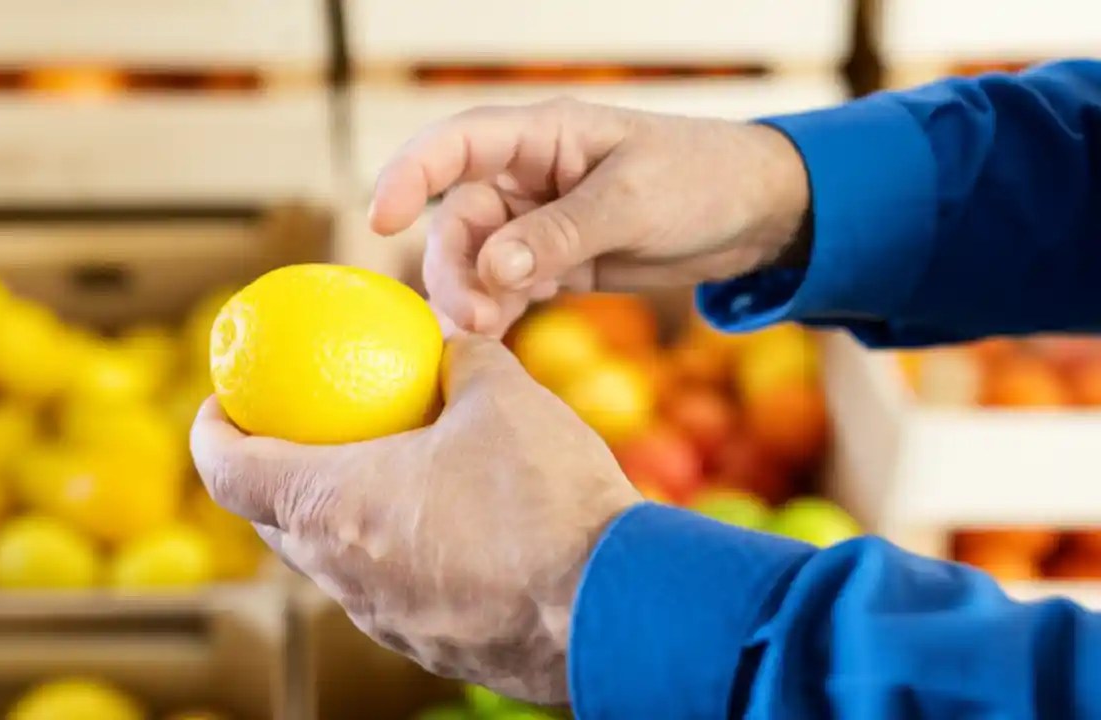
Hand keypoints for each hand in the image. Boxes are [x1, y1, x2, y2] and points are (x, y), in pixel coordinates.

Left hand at [191, 334, 641, 701]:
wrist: (613, 608)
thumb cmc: (543, 497)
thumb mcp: (502, 397)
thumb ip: (462, 360)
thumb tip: (448, 342)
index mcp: (332, 505)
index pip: (227, 472)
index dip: (211, 432)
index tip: (222, 401)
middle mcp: (342, 572)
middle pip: (274, 520)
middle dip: (273, 471)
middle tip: (300, 427)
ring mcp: (384, 617)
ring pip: (334, 558)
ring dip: (339, 512)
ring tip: (379, 470)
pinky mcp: (429, 644)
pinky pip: (388, 588)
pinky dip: (393, 547)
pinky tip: (447, 522)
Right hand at [368, 98, 809, 335]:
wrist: (755, 215)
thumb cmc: (701, 180)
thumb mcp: (633, 202)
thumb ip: (561, 233)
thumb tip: (492, 268)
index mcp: (541, 138)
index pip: (454, 144)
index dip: (410, 175)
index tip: (381, 220)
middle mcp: (527, 178)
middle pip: (458, 219)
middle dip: (454, 267)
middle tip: (475, 316)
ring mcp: (538, 224)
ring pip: (475, 261)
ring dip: (471, 296)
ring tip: (487, 332)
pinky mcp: (554, 264)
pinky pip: (506, 290)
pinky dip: (496, 313)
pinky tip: (494, 340)